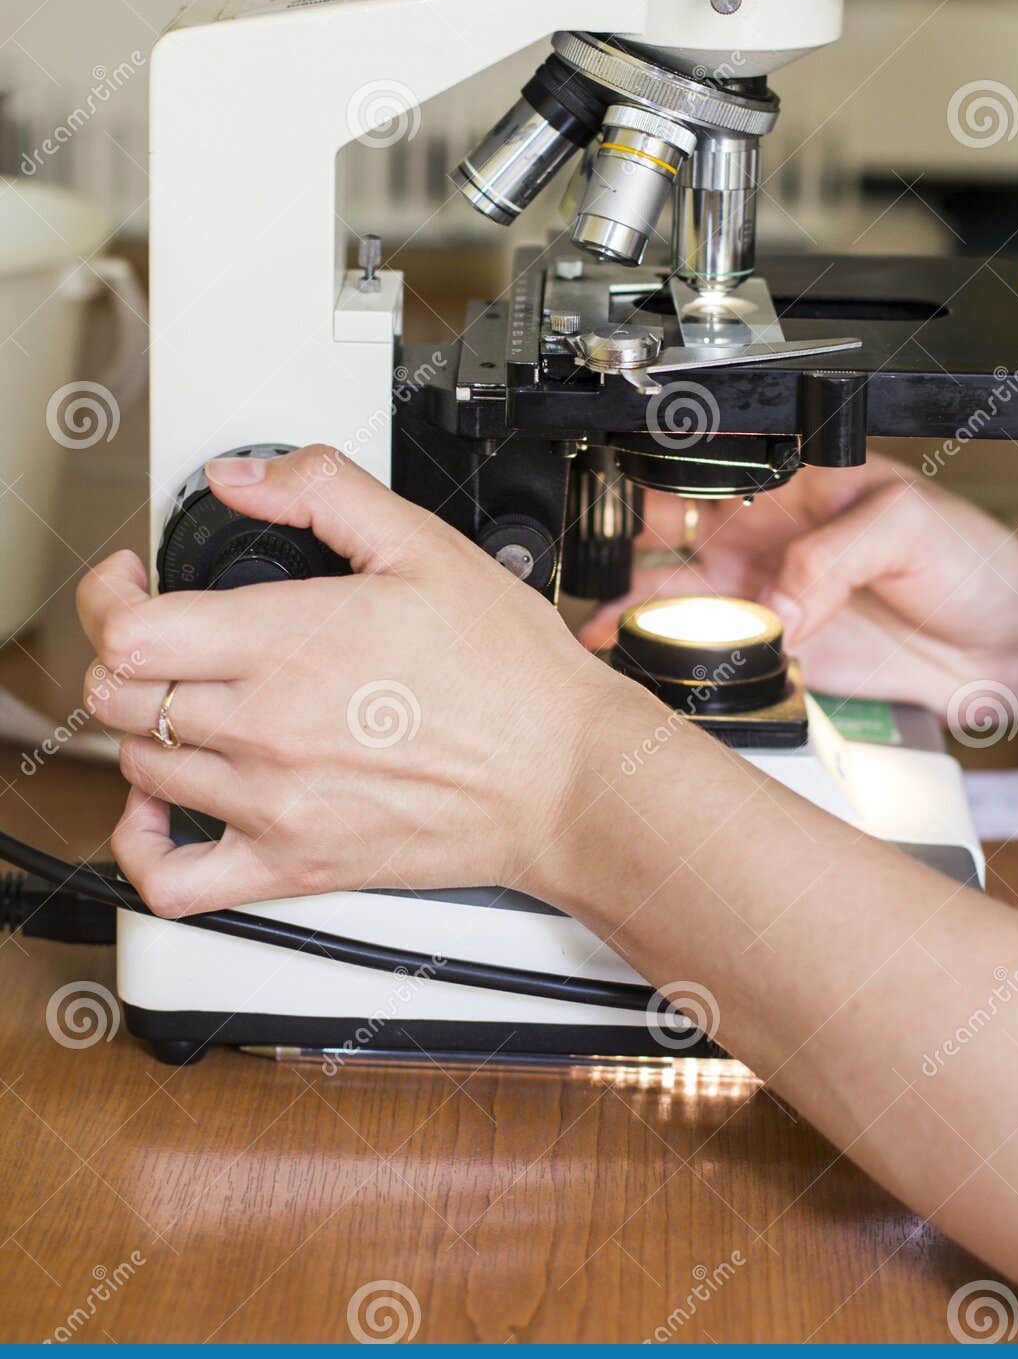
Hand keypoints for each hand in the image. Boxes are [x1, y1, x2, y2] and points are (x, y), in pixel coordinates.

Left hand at [76, 447, 613, 917]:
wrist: (564, 777)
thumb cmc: (510, 675)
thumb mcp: (424, 545)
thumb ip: (322, 491)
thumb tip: (242, 477)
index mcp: (291, 643)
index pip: (130, 631)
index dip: (112, 596)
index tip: (132, 583)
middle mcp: (269, 729)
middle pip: (121, 696)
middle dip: (125, 653)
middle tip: (158, 636)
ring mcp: (274, 805)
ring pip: (139, 768)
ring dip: (149, 727)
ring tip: (190, 704)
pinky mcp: (294, 866)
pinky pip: (172, 880)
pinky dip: (140, 848)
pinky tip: (160, 814)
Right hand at [580, 454, 1017, 718]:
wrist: (1012, 646)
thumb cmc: (975, 561)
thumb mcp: (907, 525)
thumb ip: (830, 555)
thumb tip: (772, 607)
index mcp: (790, 482)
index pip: (708, 467)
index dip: (661, 480)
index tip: (638, 509)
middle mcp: (766, 534)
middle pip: (670, 534)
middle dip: (627, 549)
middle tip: (611, 574)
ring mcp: (763, 594)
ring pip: (675, 598)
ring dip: (634, 612)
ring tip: (605, 630)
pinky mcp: (772, 652)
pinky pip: (707, 653)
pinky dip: (668, 660)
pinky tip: (638, 661)